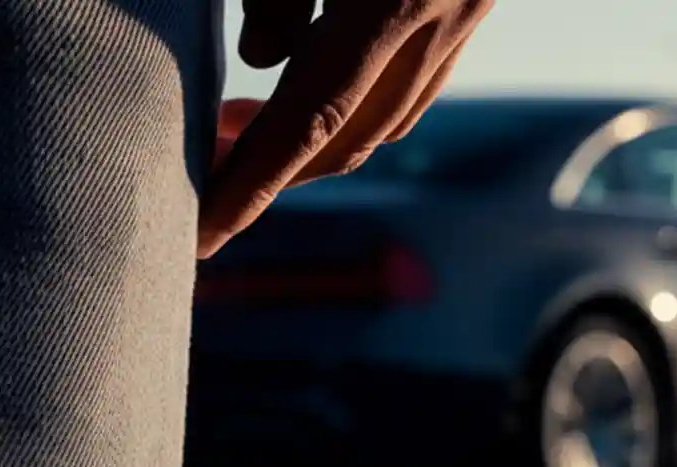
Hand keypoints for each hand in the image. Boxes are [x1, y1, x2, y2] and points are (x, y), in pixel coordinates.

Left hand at [199, 0, 493, 257]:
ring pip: (390, 116)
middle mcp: (449, 13)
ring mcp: (471, 10)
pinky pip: (416, 80)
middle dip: (273, 170)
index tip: (204, 234)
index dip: (253, 185)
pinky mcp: (474, 1)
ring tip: (237, 123)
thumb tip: (260, 60)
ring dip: (314, 140)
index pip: (313, 118)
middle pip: (354, 135)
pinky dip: (360, 104)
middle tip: (202, 162)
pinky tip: (311, 82)